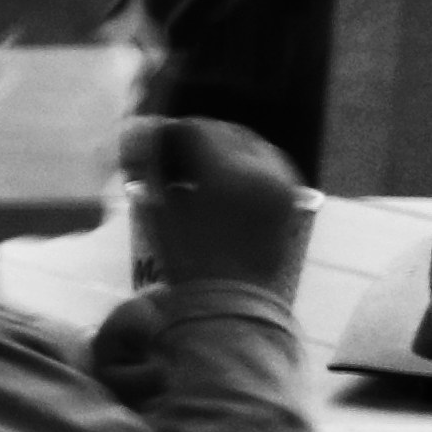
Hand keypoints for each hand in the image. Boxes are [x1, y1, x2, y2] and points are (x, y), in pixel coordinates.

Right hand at [128, 112, 308, 305]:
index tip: (154, 139)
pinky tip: (228, 180)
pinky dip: (248, 164)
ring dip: (225, 149)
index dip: (172, 130)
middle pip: (228, 132)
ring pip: (252, 146)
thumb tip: (139, 139)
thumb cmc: (188, 265)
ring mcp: (283, 182)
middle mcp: (262, 169)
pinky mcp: (292, 197)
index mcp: (227, 172)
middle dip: (200, 137)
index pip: (198, 129)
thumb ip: (151, 172)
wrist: (233, 302)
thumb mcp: (160, 215)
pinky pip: (269, 164)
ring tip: (202, 167)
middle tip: (176, 151)